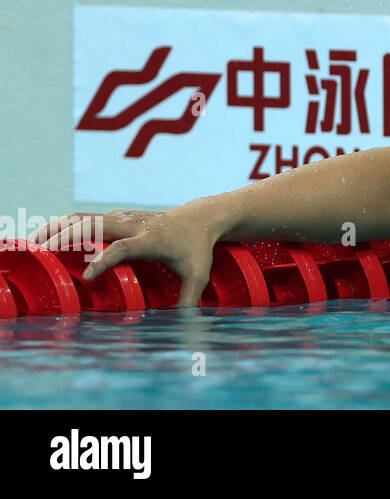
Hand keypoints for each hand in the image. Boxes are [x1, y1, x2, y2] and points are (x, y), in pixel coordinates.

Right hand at [31, 202, 223, 307]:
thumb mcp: (198, 275)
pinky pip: (88, 218)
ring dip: (60, 227)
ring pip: (87, 217)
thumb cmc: (198, 248)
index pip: (123, 247)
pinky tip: (49, 238)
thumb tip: (179, 326)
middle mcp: (135, 225)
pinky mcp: (119, 217)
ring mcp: (125, 218)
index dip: (104, 260)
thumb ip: (188, 300)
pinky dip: (66, 226)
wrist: (202, 217)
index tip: (88, 277)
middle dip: (68, 236)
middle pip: (96, 224)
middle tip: (42, 251)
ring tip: (35, 242)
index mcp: (151, 239)